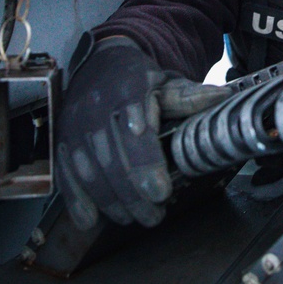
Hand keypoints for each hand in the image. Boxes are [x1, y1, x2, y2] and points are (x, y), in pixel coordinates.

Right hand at [55, 36, 232, 229]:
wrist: (100, 63)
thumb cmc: (138, 79)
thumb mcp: (165, 82)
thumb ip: (188, 97)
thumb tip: (221, 98)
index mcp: (127, 89)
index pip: (136, 131)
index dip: (147, 164)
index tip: (161, 192)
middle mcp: (96, 106)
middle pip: (112, 158)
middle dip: (133, 194)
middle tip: (154, 216)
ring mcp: (75, 124)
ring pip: (89, 170)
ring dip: (111, 201)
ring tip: (132, 218)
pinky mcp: (61, 139)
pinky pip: (65, 173)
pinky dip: (76, 199)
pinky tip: (90, 220)